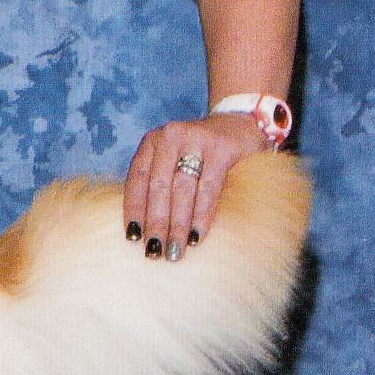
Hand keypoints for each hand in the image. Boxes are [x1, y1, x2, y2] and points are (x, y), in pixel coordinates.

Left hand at [124, 112, 268, 260]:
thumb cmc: (202, 151)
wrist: (242, 122)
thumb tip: (143, 227)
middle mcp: (170, 137)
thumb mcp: (174, 158)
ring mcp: (196, 140)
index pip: (137, 179)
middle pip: (158, 187)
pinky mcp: (221, 148)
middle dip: (156, 223)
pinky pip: (209, 188)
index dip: (134, 209)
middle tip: (155, 252)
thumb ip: (159, 180)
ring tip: (175, 250)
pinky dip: (201, 215)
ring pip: (182, 190)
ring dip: (177, 224)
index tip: (133, 237)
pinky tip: (196, 236)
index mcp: (153, 141)